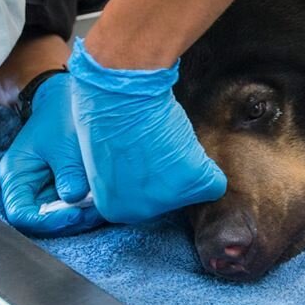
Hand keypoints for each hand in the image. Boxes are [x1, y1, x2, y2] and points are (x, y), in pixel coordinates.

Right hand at [0, 73, 103, 235]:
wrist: (69, 96)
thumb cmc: (60, 114)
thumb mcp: (63, 143)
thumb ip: (68, 172)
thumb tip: (74, 199)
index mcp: (17, 175)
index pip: (21, 214)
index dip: (48, 222)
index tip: (75, 213)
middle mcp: (28, 186)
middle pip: (43, 220)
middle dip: (71, 220)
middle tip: (97, 210)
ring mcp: (47, 188)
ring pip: (62, 216)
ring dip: (84, 215)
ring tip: (104, 203)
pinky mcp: (66, 186)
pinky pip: (75, 205)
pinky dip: (90, 206)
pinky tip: (104, 197)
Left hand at [68, 38, 226, 222]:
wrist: (121, 92)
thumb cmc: (101, 114)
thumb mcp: (89, 155)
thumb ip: (102, 178)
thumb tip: (97, 189)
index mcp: (114, 207)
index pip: (145, 201)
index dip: (146, 174)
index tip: (141, 156)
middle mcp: (140, 211)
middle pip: (170, 199)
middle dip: (167, 174)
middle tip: (154, 147)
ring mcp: (168, 199)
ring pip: (194, 189)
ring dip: (186, 166)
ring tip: (165, 141)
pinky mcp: (194, 182)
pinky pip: (215, 184)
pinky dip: (210, 168)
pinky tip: (187, 144)